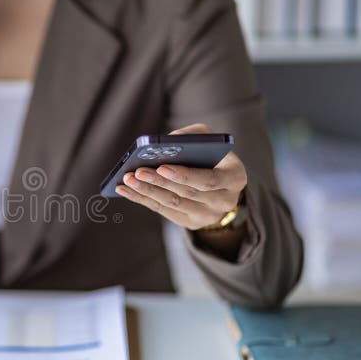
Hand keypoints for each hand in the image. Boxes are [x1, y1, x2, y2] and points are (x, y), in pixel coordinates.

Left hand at [115, 123, 246, 230]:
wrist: (218, 181)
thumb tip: (164, 144)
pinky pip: (163, 211)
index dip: (185, 175)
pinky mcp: (191, 223)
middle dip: (159, 182)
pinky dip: (142, 199)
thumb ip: (191, 137)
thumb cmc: (211, 154)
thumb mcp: (208, 140)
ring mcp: (209, 216)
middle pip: (187, 193)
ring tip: (127, 179)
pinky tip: (125, 189)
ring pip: (172, 204)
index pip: (209, 180)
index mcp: (235, 178)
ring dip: (146, 191)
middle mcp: (226, 201)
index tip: (162, 167)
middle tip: (137, 171)